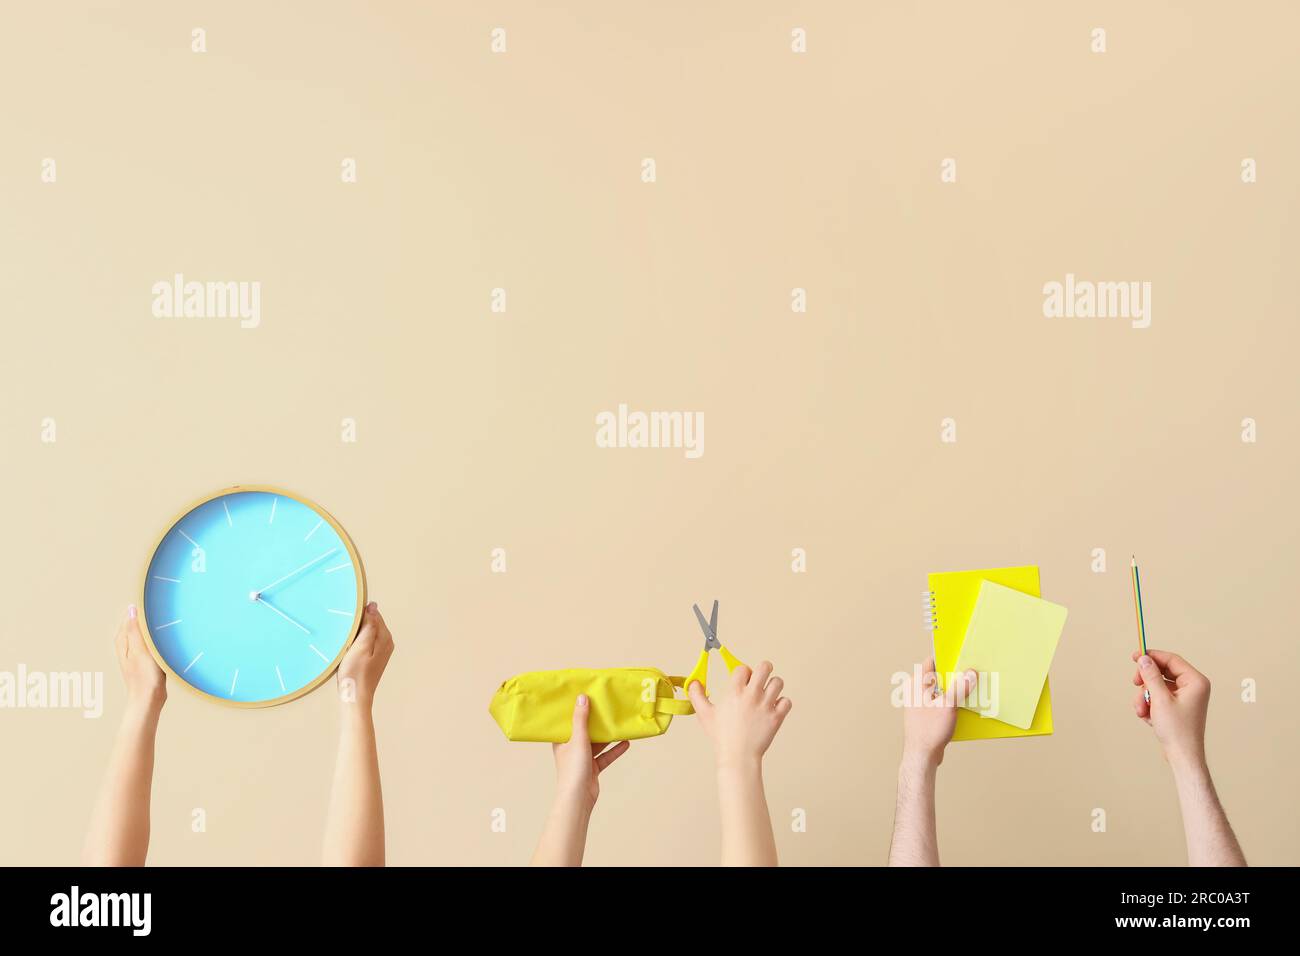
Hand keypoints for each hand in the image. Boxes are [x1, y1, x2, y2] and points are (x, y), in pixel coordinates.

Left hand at [116, 606, 164, 712]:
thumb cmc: (144, 677)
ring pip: (143, 632)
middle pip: (135, 624)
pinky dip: (155, 637)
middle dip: (144, 616)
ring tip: (162, 619)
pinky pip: (149, 641)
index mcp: (122, 641)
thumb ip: (134, 629)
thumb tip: (131, 609)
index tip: (151, 600)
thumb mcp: (140, 650)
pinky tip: (163, 637)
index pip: (128, 617)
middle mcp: (126, 645)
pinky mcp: (144, 659)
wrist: (148, 699)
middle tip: (158, 607)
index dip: (138, 609)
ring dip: (150, 627)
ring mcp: (135, 652)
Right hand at [336, 603, 393, 710]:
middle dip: (360, 622)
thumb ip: (369, 625)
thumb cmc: (355, 671)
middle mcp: (387, 643)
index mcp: (385, 638)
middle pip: (374, 623)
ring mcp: (382, 651)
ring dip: (358, 632)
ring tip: (347, 638)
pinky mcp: (375, 657)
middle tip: (346, 629)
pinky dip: (359, 640)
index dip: (361, 614)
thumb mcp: (361, 646)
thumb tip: (374, 606)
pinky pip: (368, 641)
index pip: (375, 615)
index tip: (348, 618)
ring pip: (370, 632)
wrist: (356, 695)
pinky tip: (350, 646)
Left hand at [551, 695, 629, 808]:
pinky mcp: (592, 768)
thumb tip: (582, 697)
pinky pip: (605, 756)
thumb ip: (581, 719)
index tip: (585, 697)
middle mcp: (570, 748)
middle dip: (596, 722)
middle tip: (606, 707)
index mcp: (561, 740)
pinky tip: (626, 743)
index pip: (568, 721)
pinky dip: (614, 750)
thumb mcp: (578, 739)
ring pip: (597, 743)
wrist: (578, 797)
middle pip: (585, 731)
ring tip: (620, 724)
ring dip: (608, 736)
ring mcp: (582, 758)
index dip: (575, 710)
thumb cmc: (573, 767)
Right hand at [687, 661, 790, 770]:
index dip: (743, 672)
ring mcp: (766, 706)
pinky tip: (773, 708)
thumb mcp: (704, 714)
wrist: (738, 756)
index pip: (743, 668)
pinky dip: (782, 703)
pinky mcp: (776, 717)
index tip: (742, 681)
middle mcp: (751, 695)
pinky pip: (786, 701)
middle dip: (763, 669)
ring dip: (773, 686)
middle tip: (760, 678)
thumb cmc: (721, 736)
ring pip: (778, 682)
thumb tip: (693, 683)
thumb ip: (697, 696)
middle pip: (765, 667)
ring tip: (767, 695)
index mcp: (734, 692)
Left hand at [901, 658, 974, 769]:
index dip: (948, 660)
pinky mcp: (926, 713)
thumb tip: (970, 673)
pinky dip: (952, 702)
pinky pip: (941, 701)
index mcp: (916, 682)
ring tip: (971, 692)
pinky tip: (965, 707)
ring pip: (941, 690)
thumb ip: (960, 688)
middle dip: (955, 677)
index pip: (932, 661)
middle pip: (939, 676)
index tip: (963, 659)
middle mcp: (915, 690)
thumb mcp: (948, 705)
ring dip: (955, 691)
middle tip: (972, 676)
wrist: (921, 755)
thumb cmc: (929, 730)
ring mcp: (920, 702)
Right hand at [1131, 649, 1210, 767]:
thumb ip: (1150, 676)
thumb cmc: (1177, 730)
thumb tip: (1144, 659)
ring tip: (1142, 711)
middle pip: (1162, 672)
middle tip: (1135, 684)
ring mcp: (1185, 697)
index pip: (1171, 660)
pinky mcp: (1177, 706)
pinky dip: (1149, 704)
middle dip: (1146, 682)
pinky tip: (1148, 717)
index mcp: (1195, 681)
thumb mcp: (1159, 699)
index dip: (1152, 656)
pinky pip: (1158, 697)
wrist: (1182, 755)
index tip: (1135, 657)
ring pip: (1157, 686)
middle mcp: (1193, 687)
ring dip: (1145, 697)